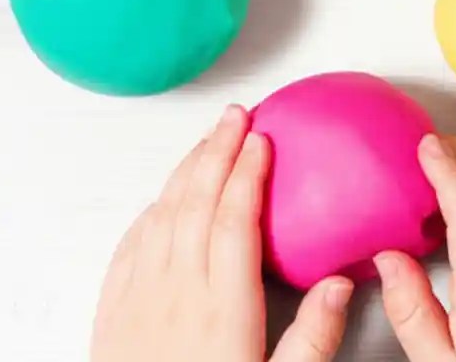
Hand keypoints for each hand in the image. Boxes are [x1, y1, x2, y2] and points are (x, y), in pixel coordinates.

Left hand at [92, 105, 354, 361]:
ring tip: (206, 141)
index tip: (263, 138)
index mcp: (221, 308)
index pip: (234, 219)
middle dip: (217, 151)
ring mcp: (139, 297)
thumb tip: (343, 286)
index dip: (249, 172)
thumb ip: (310, 339)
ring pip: (161, 215)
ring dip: (185, 170)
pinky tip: (162, 201)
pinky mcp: (113, 311)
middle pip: (196, 202)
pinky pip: (130, 245)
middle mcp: (176, 292)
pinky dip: (151, 211)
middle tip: (237, 116)